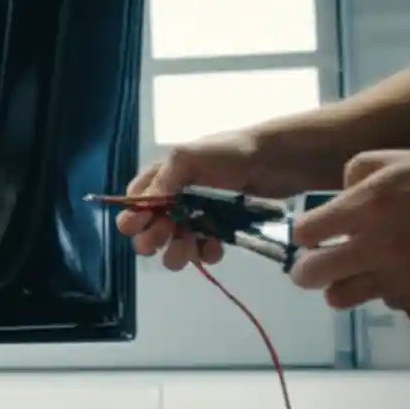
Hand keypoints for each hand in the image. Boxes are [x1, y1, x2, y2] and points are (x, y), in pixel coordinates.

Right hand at [116, 132, 272, 270]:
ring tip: (191, 248)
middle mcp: (175, 198)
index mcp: (162, 177)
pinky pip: (202, 250)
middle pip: (150, 229)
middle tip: (167, 236)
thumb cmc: (229, 154)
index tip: (141, 226)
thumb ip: (161, 181)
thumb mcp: (188, 158)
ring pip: (174, 245)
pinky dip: (204, 254)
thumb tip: (140, 206)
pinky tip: (215, 249)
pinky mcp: (218, 229)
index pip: (134, 203)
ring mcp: (197, 216)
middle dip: (154, 238)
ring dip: (177, 252)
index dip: (133, 218)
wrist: (276, 161)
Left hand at [290, 143, 409, 310]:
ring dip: (340, 286)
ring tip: (353, 273)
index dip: (306, 234)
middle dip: (306, 270)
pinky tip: (397, 273)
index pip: (304, 234)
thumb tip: (334, 203)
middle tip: (315, 265)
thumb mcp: (391, 159)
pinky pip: (384, 301)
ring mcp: (399, 273)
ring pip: (340, 297)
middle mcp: (376, 244)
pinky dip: (384, 290)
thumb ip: (351, 177)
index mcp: (365, 205)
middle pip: (310, 275)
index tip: (315, 234)